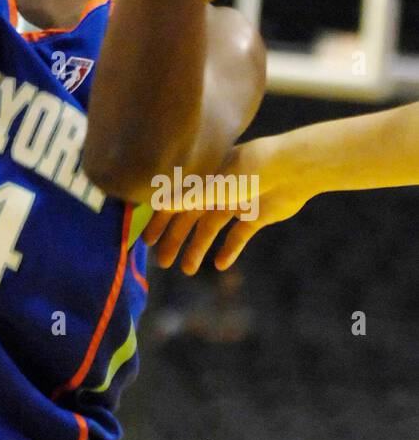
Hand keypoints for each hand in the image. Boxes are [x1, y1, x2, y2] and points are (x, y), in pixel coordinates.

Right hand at [143, 136, 315, 272]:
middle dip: (175, 239)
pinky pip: (238, 235)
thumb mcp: (215, 185)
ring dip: (198, 248)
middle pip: (190, 218)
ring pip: (211, 229)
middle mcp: (216, 189)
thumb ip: (186, 197)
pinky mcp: (255, 215)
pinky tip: (221, 265)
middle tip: (163, 262)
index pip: (174, 201)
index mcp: (202, 177)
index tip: (146, 241)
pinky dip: (230, 249)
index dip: (159, 220)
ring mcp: (236, 202)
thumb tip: (155, 203)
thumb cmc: (249, 170)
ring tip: (188, 270)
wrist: (291, 169)